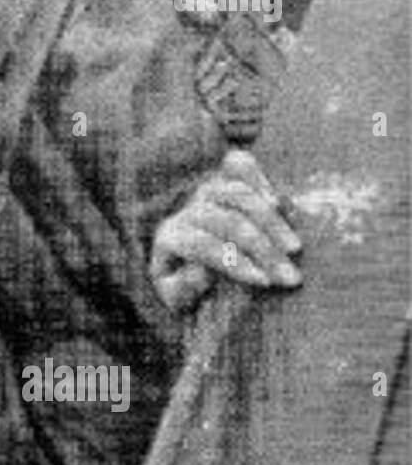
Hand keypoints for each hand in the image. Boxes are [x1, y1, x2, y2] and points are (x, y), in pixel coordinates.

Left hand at [151, 150, 301, 313]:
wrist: (184, 264)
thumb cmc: (185, 286)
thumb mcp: (177, 298)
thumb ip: (183, 289)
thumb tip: (202, 273)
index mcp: (169, 238)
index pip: (201, 245)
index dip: (234, 262)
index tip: (264, 283)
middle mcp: (186, 211)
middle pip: (227, 222)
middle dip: (262, 249)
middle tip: (291, 277)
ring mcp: (204, 193)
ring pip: (238, 195)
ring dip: (271, 221)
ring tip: (295, 248)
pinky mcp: (221, 179)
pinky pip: (238, 165)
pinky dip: (259, 177)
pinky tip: (280, 203)